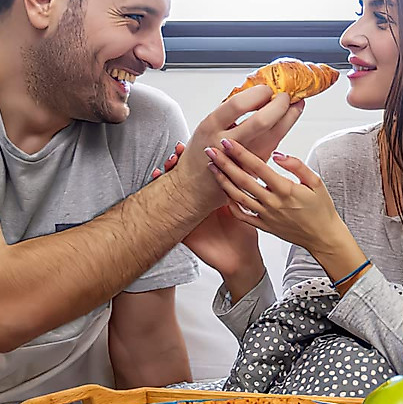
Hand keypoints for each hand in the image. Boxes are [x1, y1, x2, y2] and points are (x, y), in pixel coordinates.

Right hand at [153, 144, 264, 291]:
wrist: (240, 259)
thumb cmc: (243, 234)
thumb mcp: (243, 206)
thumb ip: (240, 187)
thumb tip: (245, 163)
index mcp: (215, 195)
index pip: (204, 171)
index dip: (200, 157)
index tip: (197, 144)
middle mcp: (200, 202)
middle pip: (186, 176)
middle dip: (180, 161)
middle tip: (177, 151)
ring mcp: (190, 214)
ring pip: (175, 190)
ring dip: (169, 174)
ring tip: (168, 164)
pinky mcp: (182, 228)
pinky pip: (168, 212)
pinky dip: (160, 198)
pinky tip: (157, 183)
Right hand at [172, 86, 303, 211]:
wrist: (195, 185)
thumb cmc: (201, 153)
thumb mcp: (207, 126)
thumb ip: (228, 111)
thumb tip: (254, 91)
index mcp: (211, 126)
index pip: (238, 104)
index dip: (258, 93)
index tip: (266, 88)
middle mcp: (227, 143)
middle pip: (261, 121)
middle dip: (280, 104)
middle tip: (285, 95)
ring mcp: (243, 158)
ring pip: (275, 134)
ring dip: (290, 116)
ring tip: (295, 104)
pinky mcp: (255, 169)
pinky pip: (275, 144)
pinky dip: (285, 129)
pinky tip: (288, 120)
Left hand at [206, 141, 346, 256]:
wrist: (323, 237)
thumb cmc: (321, 209)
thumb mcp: (316, 183)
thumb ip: (297, 166)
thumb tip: (278, 153)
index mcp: (285, 190)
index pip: (258, 167)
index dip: (241, 153)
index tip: (228, 142)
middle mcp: (272, 203)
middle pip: (242, 180)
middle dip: (224, 163)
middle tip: (210, 150)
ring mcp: (265, 216)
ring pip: (238, 197)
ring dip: (223, 181)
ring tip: (212, 167)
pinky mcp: (263, 226)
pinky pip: (242, 215)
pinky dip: (230, 204)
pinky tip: (223, 192)